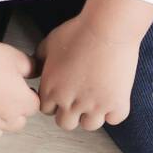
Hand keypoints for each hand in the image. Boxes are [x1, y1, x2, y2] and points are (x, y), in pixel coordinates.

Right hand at [0, 15, 39, 149]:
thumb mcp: (15, 56)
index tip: (18, 85)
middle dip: (14, 110)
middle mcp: (5, 120)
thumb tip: (36, 72)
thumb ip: (32, 67)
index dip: (27, 94)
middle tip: (1, 92)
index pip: (34, 106)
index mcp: (22, 103)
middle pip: (18, 123)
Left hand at [36, 0, 152, 130]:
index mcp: (51, 89)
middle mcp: (70, 102)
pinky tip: (114, 96)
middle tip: (80, 98)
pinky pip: (114, 119)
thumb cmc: (78, 31)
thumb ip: (39, 58)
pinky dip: (114, 110)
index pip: (47, 110)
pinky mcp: (116, 104)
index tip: (65, 93)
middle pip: (65, 123)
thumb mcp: (50, 42)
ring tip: (97, 97)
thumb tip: (36, 66)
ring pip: (89, 125)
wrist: (107, 27)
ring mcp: (94, 106)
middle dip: (71, 112)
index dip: (56, 101)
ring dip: (92, 114)